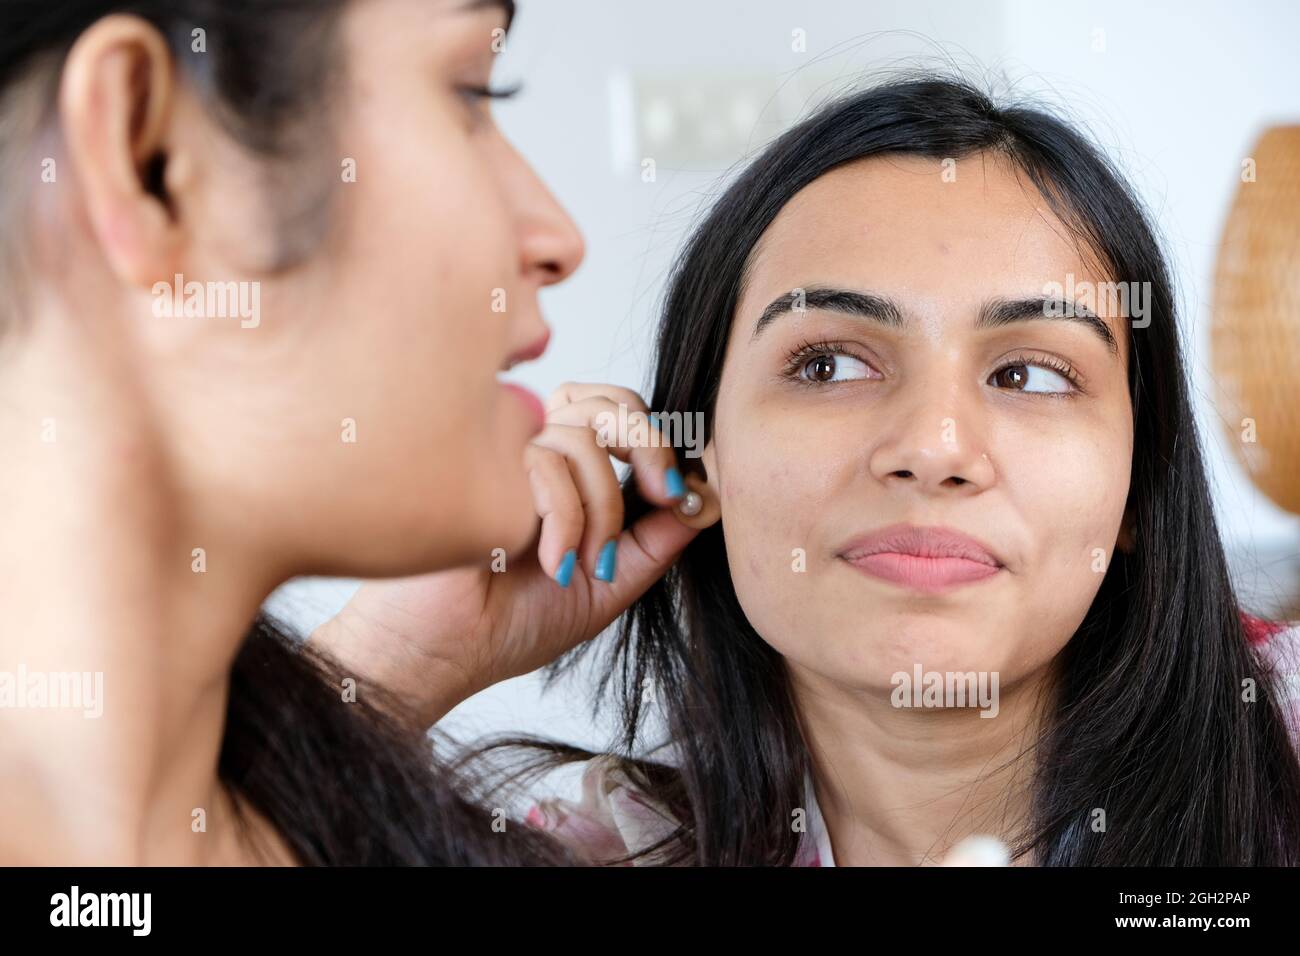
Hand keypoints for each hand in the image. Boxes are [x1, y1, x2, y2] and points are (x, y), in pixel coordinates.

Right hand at [312, 383, 704, 727]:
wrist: (447, 652)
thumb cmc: (515, 620)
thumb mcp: (612, 582)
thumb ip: (657, 540)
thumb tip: (707, 498)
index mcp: (569, 471)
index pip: (624, 415)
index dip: (661, 446)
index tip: (681, 498)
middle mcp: (537, 451)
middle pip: (612, 402)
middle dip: (651, 447)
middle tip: (664, 497)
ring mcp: (501, 451)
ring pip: (583, 435)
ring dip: (601, 508)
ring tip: (580, 564)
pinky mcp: (475, 461)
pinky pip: (547, 462)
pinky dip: (566, 519)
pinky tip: (549, 562)